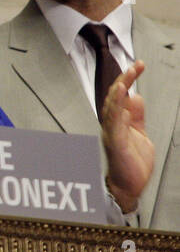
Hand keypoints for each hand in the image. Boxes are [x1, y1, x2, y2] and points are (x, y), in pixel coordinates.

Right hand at [102, 60, 152, 214]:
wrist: (129, 185)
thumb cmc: (131, 162)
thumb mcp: (139, 133)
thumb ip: (137, 116)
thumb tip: (136, 97)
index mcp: (118, 121)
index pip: (120, 96)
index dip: (128, 79)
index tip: (137, 66)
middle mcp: (112, 125)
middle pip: (114, 98)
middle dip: (124, 80)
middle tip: (134, 66)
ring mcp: (112, 133)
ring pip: (111, 108)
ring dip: (118, 93)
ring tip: (124, 79)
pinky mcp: (115, 142)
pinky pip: (114, 123)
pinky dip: (117, 110)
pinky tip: (121, 100)